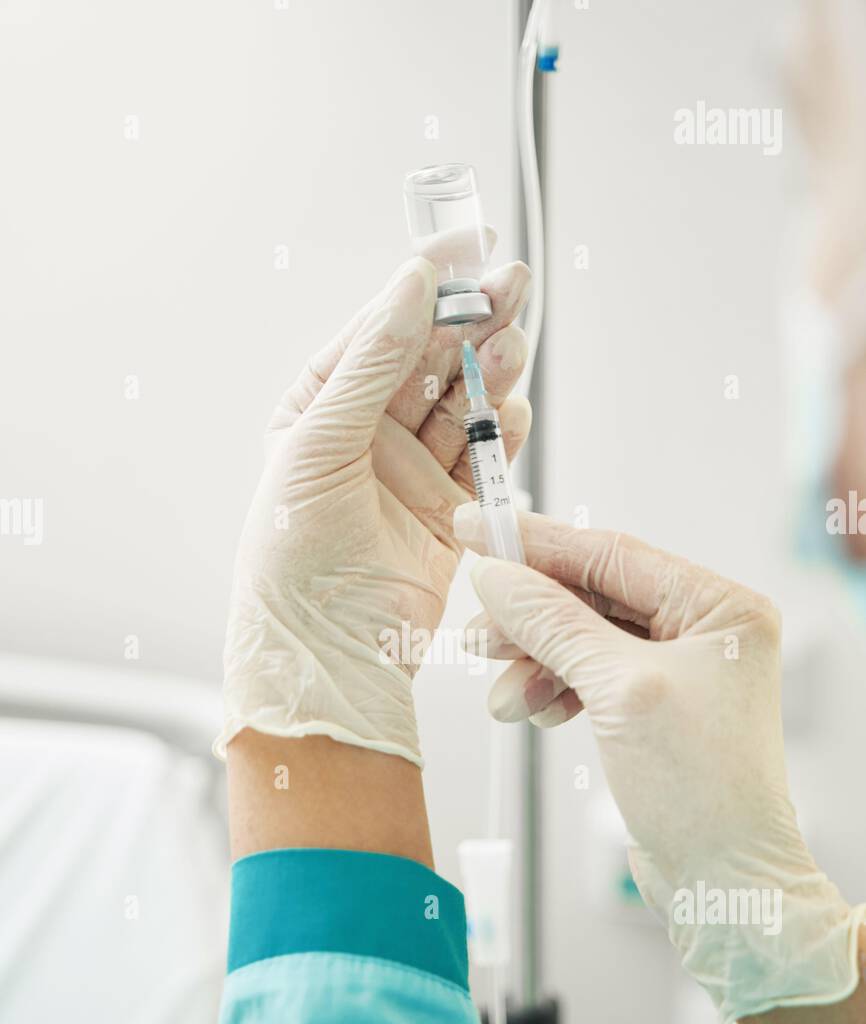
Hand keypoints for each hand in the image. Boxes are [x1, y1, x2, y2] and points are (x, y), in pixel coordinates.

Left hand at [219, 250, 530, 766]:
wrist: (325, 652)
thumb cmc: (292, 558)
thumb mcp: (319, 444)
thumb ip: (372, 363)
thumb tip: (410, 285)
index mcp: (319, 408)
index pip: (378, 330)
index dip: (421, 286)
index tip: (464, 246)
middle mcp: (367, 436)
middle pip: (430, 360)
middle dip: (470, 320)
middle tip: (512, 283)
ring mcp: (411, 474)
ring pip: (463, 404)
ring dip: (490, 370)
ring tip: (513, 341)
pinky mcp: (450, 513)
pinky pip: (484, 459)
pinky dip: (503, 431)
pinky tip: (515, 403)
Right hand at [456, 504, 863, 1023]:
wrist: (723, 883)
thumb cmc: (701, 790)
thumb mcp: (620, 690)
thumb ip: (554, 623)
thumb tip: (496, 575)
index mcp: (719, 607)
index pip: (611, 554)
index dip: (536, 543)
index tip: (474, 527)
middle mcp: (703, 630)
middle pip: (591, 596)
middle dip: (530, 616)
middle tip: (476, 628)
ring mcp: (678, 670)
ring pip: (581, 639)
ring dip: (534, 662)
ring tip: (504, 695)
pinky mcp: (652, 709)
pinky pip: (586, 677)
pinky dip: (552, 690)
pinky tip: (534, 711)